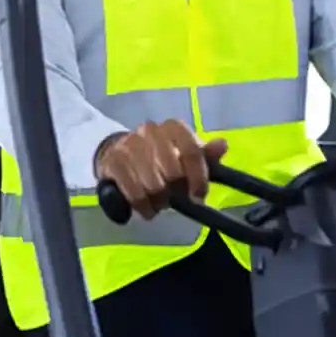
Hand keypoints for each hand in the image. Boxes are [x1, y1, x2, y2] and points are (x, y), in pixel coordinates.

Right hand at [95, 119, 227, 220]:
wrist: (120, 152)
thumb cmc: (161, 157)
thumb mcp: (186, 154)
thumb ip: (206, 154)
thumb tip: (222, 145)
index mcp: (172, 127)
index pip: (191, 150)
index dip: (198, 176)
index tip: (198, 195)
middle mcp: (150, 131)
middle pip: (173, 172)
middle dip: (176, 191)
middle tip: (174, 197)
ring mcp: (129, 145)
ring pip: (153, 185)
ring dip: (159, 201)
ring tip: (159, 202)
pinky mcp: (113, 162)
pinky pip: (133, 193)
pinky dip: (143, 206)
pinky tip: (146, 208)